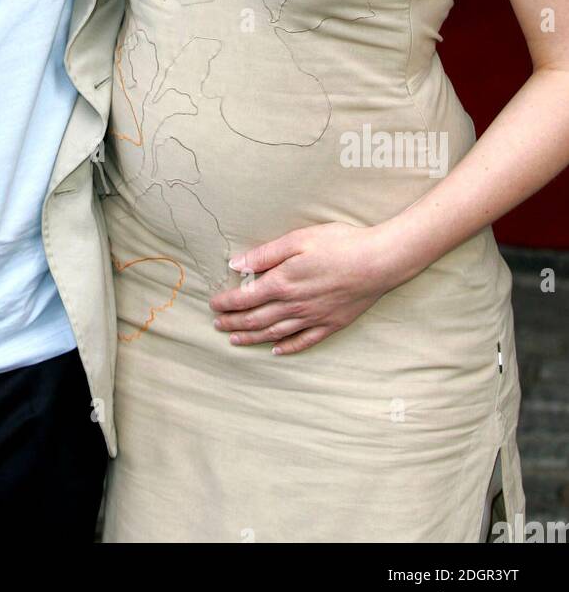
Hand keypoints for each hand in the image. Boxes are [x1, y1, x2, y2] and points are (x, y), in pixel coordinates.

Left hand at [208, 222, 395, 353]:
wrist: (378, 261)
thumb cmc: (339, 244)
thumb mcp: (298, 240)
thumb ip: (265, 254)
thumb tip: (236, 265)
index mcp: (283, 283)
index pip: (245, 298)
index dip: (227, 303)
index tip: (213, 304)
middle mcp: (295, 305)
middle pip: (256, 319)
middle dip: (233, 323)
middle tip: (217, 325)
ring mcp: (313, 318)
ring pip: (275, 333)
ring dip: (252, 337)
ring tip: (235, 340)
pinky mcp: (331, 324)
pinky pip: (304, 341)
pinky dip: (287, 348)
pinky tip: (276, 350)